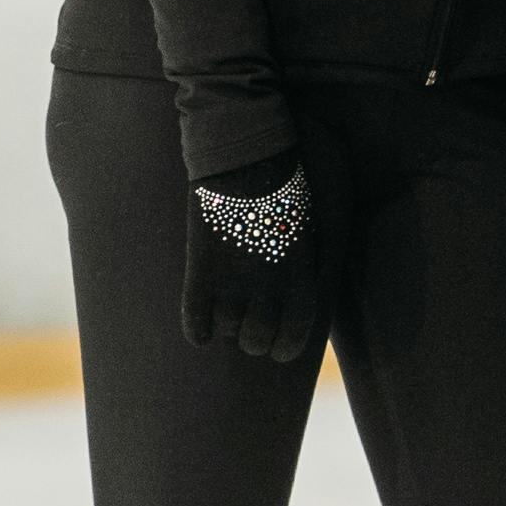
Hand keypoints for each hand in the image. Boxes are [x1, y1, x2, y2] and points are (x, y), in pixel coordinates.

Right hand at [180, 139, 331, 364]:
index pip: (294, 336)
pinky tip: (199, 332)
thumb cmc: (285, 186)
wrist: (247, 156)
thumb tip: (302, 293)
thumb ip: (306, 266)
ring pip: (228, 331)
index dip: (284, 347)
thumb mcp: (310, 229)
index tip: (278, 349)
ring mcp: (233, 279)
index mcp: (300, 276)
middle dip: (254, 340)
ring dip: (227, 329)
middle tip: (248, 330)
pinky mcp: (201, 269)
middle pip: (257, 340)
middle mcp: (269, 287)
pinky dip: (197, 331)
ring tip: (226, 317)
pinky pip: (196, 320)